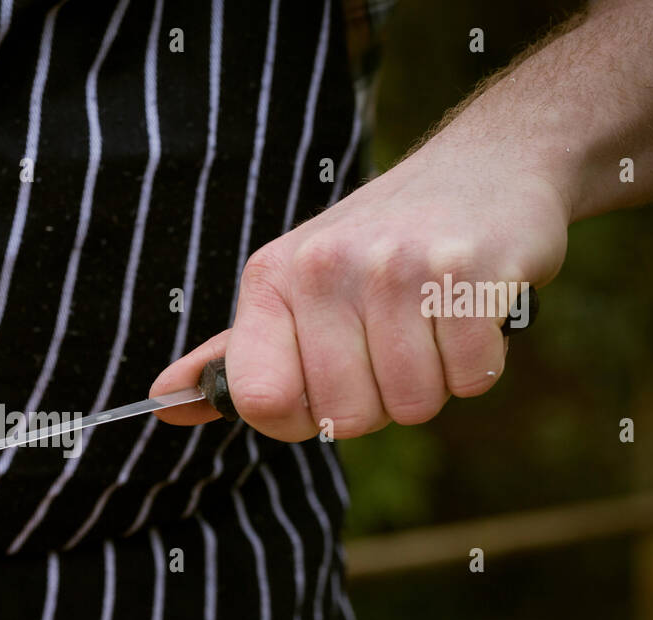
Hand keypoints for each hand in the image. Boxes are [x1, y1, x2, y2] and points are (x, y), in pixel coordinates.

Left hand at [151, 139, 569, 439]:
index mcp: (272, 278)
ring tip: (431, 326)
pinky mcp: (468, 271)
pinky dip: (478, 363)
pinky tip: (470, 314)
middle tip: (393, 347)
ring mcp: (397, 266)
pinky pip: (471, 378)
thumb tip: (164, 400)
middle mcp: (324, 268)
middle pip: (345, 417)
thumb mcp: (294, 285)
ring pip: (413, 404)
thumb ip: (234, 353)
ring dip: (433, 384)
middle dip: (378, 405)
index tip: (319, 391)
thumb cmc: (381, 243)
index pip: (260, 400)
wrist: (488, 166)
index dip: (297, 419)